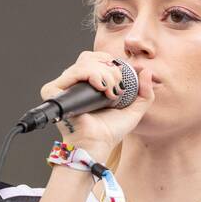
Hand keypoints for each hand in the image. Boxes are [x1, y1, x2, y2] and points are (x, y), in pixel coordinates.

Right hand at [40, 50, 156, 153]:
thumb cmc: (110, 131)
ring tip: (109, 92)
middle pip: (90, 57)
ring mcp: (64, 86)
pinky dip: (91, 74)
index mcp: (88, 83)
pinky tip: (100, 87)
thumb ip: (145, 92)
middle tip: (116, 88)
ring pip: (85, 62)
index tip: (121, 78)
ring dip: (103, 74)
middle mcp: (74, 83)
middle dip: (109, 69)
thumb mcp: (134, 110)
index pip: (96, 59)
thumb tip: (146, 70)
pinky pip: (74, 71)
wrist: (97, 144)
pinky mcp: (54, 90)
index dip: (111, 63)